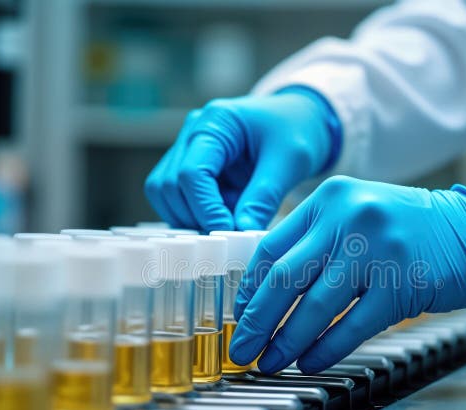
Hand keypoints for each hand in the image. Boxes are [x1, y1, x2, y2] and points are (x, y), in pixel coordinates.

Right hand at [144, 90, 334, 231]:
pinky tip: (226, 215)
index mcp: (215, 122)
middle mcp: (193, 133)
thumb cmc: (297, 131)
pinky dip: (197, 214)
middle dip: (195, 216)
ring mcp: (188, 150)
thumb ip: (264, 197)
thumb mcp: (289, 162)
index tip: (227, 229)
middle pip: (169, 185)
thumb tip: (242, 231)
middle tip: (229, 232)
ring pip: (166, 194)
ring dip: (192, 217)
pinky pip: (178, 199)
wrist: (300, 120)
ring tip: (230, 220)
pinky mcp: (192, 168)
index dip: (205, 208)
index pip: (191, 172)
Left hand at [228, 175, 465, 373]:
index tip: (239, 317)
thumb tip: (268, 295)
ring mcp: (375, 249)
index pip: (271, 247)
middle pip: (285, 278)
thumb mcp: (357, 216)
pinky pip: (351, 325)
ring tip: (272, 362)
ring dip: (287, 341)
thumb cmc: (410, 229)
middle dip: (257, 321)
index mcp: (329, 199)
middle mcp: (348, 217)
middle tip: (242, 349)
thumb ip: (316, 242)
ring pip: (315, 306)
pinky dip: (326, 348)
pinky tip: (310, 362)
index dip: (250, 290)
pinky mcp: (401, 282)